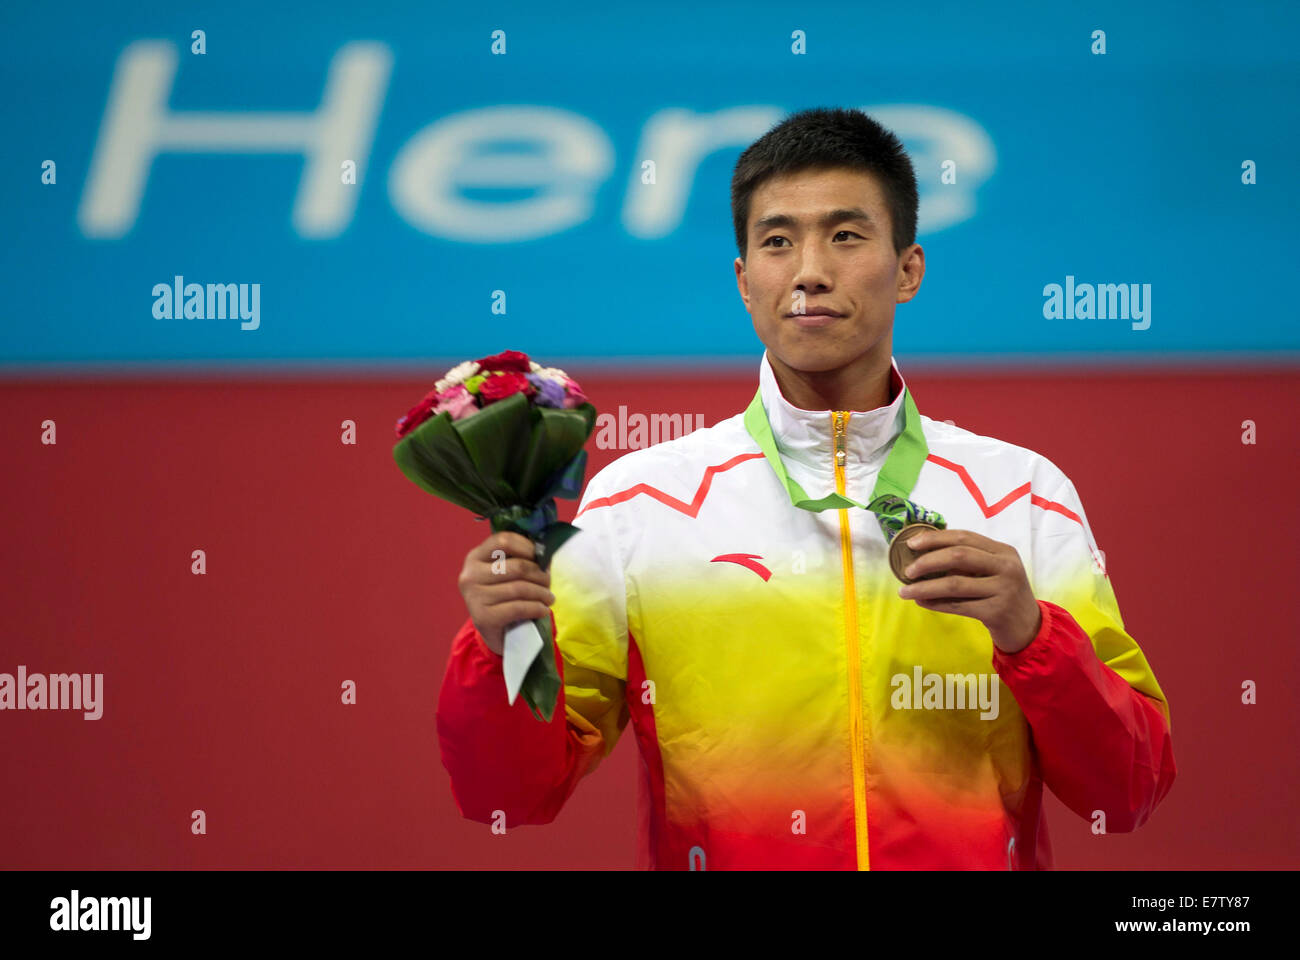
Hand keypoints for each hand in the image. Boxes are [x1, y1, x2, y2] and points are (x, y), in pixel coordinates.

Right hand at [457, 531, 554, 655]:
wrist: (496, 634)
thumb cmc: (505, 598)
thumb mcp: (507, 574)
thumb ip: (521, 559)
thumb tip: (545, 552)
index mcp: (475, 557)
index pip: (503, 540)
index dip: (528, 547)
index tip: (541, 559)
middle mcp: (470, 575)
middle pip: (517, 566)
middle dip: (540, 574)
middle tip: (548, 583)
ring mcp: (474, 597)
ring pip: (520, 587)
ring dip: (542, 593)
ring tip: (549, 598)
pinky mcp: (483, 618)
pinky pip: (519, 608)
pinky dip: (537, 608)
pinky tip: (543, 610)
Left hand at [896, 528, 1041, 653]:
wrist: (1028, 627)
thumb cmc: (1003, 594)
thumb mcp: (994, 570)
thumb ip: (969, 560)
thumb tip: (923, 553)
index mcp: (1003, 551)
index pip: (964, 537)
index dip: (935, 538)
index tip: (911, 544)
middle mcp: (1006, 567)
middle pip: (958, 556)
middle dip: (927, 561)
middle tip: (906, 571)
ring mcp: (1003, 590)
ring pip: (954, 584)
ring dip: (925, 587)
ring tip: (905, 592)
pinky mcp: (996, 612)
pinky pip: (957, 606)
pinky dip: (936, 604)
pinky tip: (922, 602)